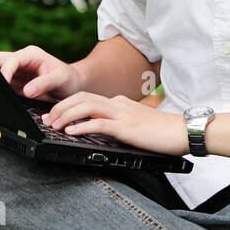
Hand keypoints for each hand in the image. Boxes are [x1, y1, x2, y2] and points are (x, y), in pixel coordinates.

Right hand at [0, 45, 83, 102]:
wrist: (71, 85)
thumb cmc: (68, 79)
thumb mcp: (60, 79)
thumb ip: (44, 83)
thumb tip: (27, 90)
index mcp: (31, 54)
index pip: (12, 60)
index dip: (5, 71)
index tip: (2, 83)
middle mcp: (21, 60)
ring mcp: (15, 71)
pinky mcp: (13, 82)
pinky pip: (0, 83)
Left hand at [42, 92, 189, 155]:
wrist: (183, 131)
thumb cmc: (162, 132)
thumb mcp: (136, 123)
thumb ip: (120, 122)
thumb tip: (103, 129)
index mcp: (119, 102)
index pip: (87, 97)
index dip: (67, 104)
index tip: (54, 114)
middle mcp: (117, 103)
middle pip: (81, 97)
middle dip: (60, 107)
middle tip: (46, 118)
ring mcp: (121, 113)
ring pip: (85, 106)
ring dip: (65, 114)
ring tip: (53, 124)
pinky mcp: (125, 126)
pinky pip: (98, 123)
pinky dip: (81, 126)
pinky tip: (70, 132)